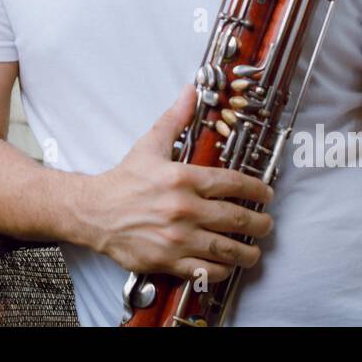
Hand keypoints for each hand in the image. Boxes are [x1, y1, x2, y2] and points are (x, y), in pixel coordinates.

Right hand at [79, 84, 274, 283]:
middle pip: (236, 218)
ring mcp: (177, 237)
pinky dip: (222, 270)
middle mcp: (184, 209)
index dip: (257, 189)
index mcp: (183, 178)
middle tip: (266, 224)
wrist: (94, 212)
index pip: (233, 183)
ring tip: (255, 251)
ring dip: (248, 252)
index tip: (266, 194)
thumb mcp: (150, 145)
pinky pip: (205, 270)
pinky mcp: (168, 260)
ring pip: (226, 248)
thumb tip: (190, 91)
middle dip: (259, 223)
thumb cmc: (124, 181)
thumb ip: (175, 119)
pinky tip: (228, 265)